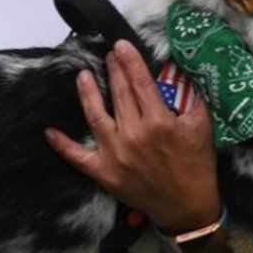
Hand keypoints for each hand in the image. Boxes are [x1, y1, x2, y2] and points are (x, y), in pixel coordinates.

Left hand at [45, 40, 220, 234]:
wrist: (188, 208)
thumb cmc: (197, 165)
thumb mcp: (202, 126)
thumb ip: (192, 96)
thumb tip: (180, 69)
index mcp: (160, 122)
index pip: (140, 82)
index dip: (129, 61)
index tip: (120, 44)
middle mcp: (135, 136)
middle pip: (118, 94)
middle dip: (112, 70)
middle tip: (107, 54)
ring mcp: (116, 155)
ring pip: (96, 116)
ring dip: (87, 93)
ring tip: (83, 75)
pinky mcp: (105, 173)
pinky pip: (78, 157)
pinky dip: (63, 145)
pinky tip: (50, 131)